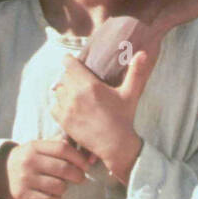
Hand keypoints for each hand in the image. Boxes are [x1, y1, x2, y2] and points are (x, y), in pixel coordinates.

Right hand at [3, 138, 92, 198]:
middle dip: (77, 175)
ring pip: (58, 187)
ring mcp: (25, 178)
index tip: (86, 165)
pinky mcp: (21, 195)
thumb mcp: (37, 146)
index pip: (63, 149)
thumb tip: (81, 147)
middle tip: (80, 178)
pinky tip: (55, 198)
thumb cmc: (26, 159)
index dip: (79, 158)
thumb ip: (56, 144)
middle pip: (63, 168)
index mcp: (35, 146)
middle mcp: (30, 161)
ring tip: (62, 187)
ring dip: (65, 189)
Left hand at [50, 47, 156, 184]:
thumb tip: (143, 53)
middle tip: (80, 82)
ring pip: (58, 91)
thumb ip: (136, 72)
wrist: (115, 145)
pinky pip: (54, 106)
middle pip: (63, 76)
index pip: (69, 63)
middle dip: (71, 77)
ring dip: (65, 91)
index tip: (75, 63)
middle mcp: (76, 95)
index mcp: (90, 85)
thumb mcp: (131, 93)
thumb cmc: (124, 117)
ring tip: (76, 95)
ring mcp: (68, 109)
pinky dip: (60, 105)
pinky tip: (71, 108)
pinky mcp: (64, 121)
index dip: (70, 61)